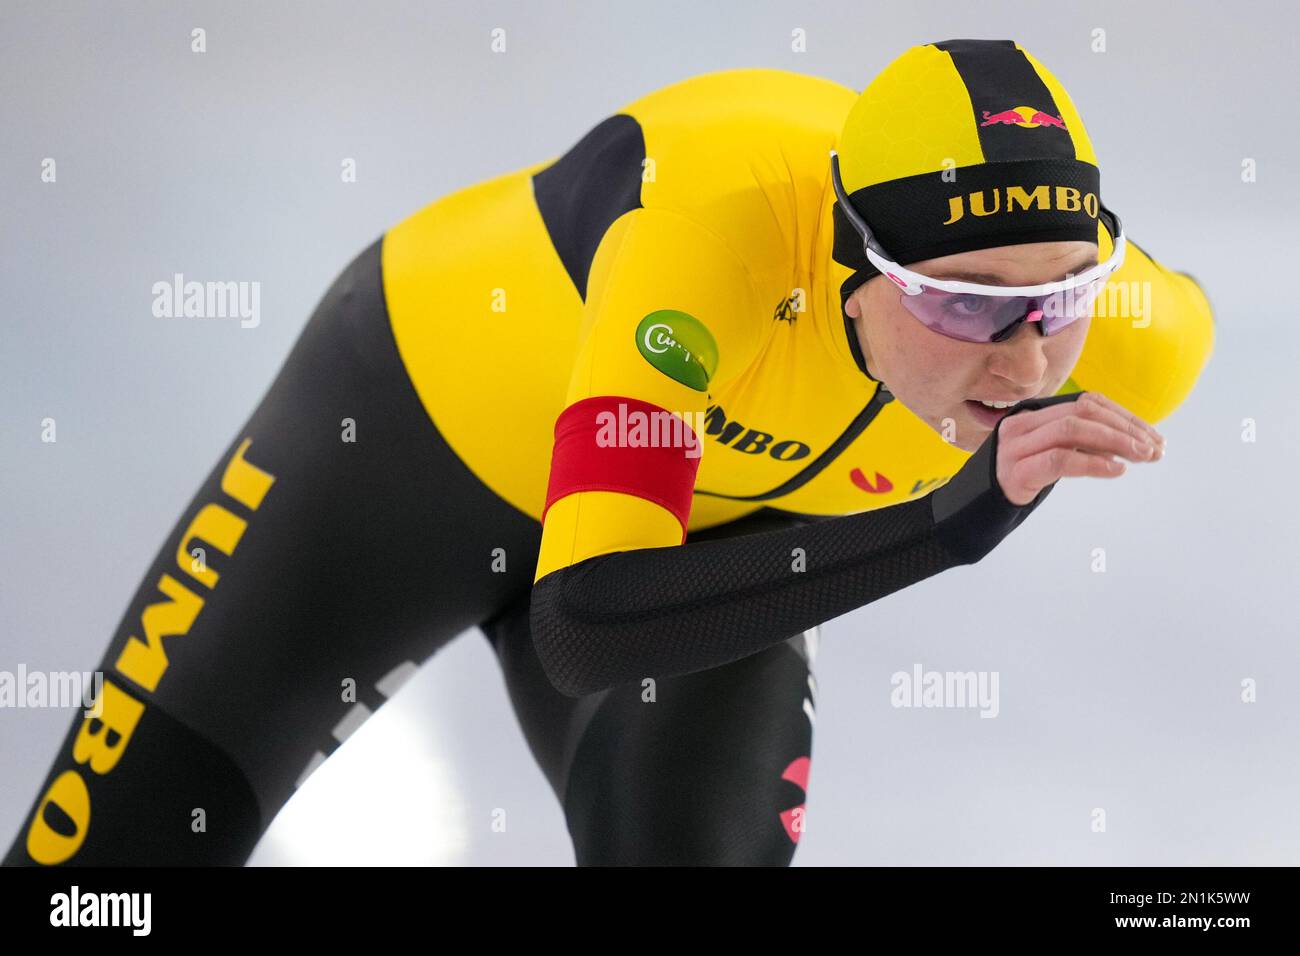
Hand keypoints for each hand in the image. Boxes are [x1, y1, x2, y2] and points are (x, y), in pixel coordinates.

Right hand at [994, 391, 1165, 505]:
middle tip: (1155, 449)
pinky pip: (1059, 460)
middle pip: (1082, 412)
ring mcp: (1015, 448)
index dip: (1123, 416)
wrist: (973, 511)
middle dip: (1126, 428)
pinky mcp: (1015, 473)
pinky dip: (1092, 463)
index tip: (1152, 436)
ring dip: (1115, 442)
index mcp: (1031, 414)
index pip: (1085, 402)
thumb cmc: (1018, 482)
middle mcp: (1021, 425)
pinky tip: (1116, 470)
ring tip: (1142, 457)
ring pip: (1072, 429)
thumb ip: (1075, 441)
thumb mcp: (1046, 454)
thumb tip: (1129, 438)